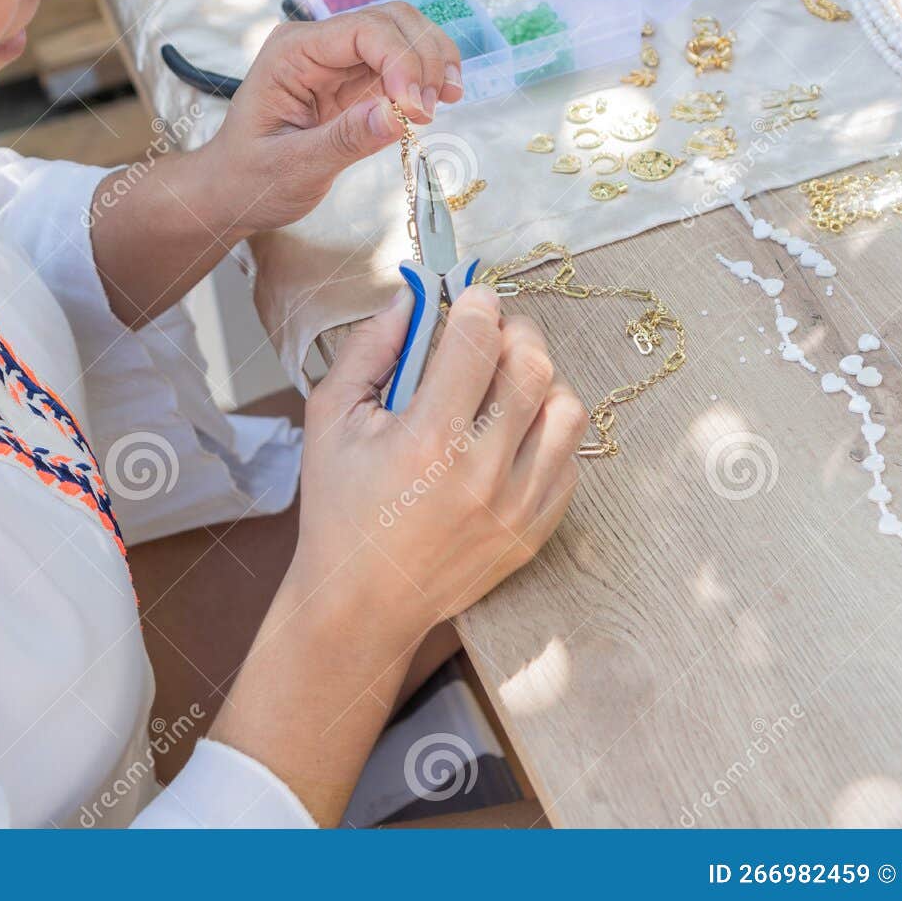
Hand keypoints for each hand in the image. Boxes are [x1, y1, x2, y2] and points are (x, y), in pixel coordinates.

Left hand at [197, 2, 463, 235]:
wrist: (232, 191)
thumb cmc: (251, 180)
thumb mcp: (293, 167)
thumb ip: (345, 140)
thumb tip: (398, 115)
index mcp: (292, 52)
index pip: (363, 30)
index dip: (401, 62)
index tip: (418, 110)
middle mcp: (317, 44)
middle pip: (391, 21)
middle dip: (422, 58)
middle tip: (433, 110)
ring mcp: (339, 60)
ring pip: (403, 35)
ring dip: (432, 61)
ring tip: (448, 100)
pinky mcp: (357, 81)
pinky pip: (402, 64)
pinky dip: (427, 76)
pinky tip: (443, 99)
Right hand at [288, 285, 587, 645]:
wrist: (362, 601)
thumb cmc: (339, 508)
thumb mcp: (330, 419)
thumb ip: (369, 349)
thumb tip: (411, 299)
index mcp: (427, 440)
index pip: (480, 340)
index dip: (478, 304)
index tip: (472, 299)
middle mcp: (482, 473)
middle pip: (534, 366)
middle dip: (515, 333)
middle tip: (493, 334)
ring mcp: (517, 506)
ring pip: (567, 409)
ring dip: (540, 383)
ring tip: (507, 386)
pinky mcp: (536, 530)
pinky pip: (572, 459)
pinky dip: (548, 434)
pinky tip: (512, 433)